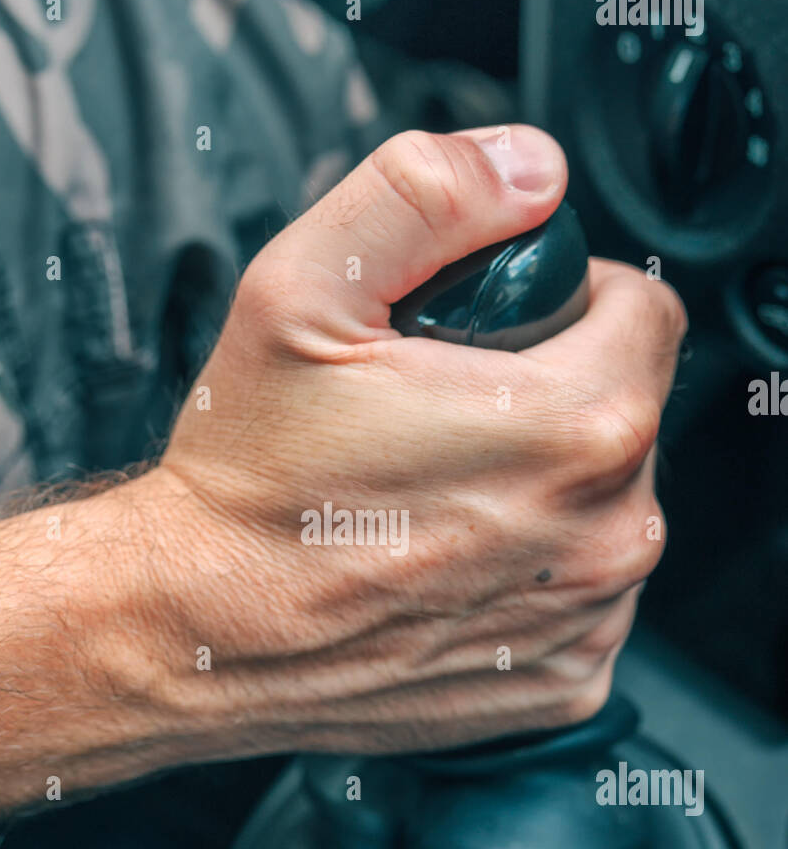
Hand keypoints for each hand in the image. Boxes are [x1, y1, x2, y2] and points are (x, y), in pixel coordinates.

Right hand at [145, 125, 686, 755]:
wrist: (200, 629)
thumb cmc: (248, 484)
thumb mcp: (301, 290)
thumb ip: (425, 197)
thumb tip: (529, 169)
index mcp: (573, 426)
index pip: (648, 313)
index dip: (572, 299)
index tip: (501, 328)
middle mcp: (605, 534)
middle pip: (629, 411)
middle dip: (556, 392)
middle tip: (446, 412)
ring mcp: (588, 616)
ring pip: (610, 504)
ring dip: (549, 486)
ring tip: (439, 492)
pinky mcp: (565, 678)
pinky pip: (584, 591)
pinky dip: (534, 571)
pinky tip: (450, 565)